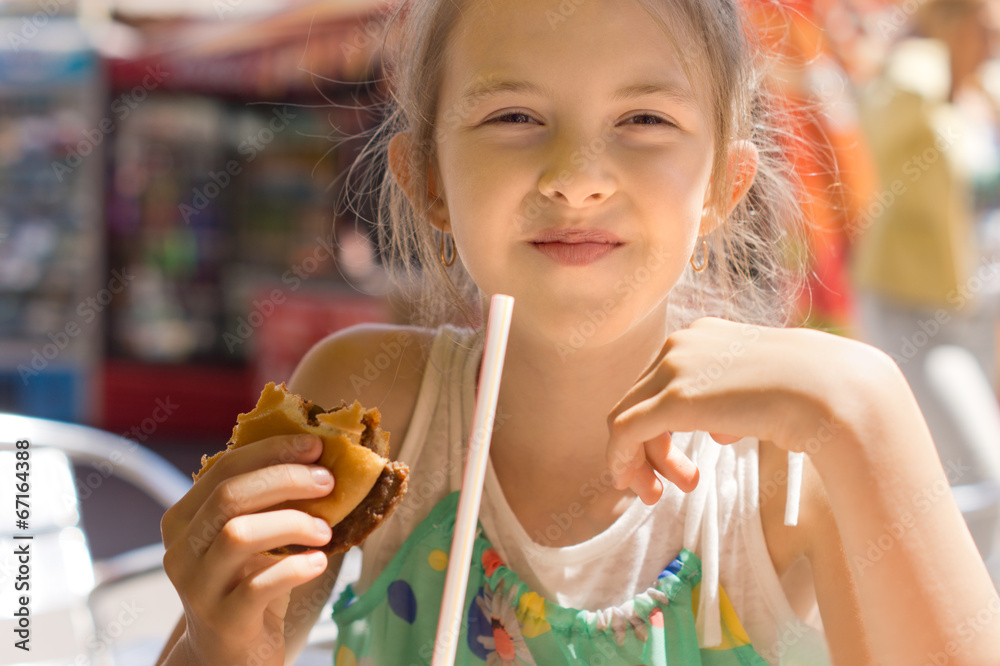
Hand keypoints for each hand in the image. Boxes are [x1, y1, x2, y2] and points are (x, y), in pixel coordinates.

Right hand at [160, 435, 334, 664]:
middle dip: (287, 480)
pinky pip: (258, 586)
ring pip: (239, 535)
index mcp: (185, 519)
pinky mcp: (222, 620)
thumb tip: (319, 457)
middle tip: (328, 482)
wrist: (227, 657)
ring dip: (291, 523)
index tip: (316, 446)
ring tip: (325, 530)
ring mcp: (198, 587)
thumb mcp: (253, 539)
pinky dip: (295, 568)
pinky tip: (318, 562)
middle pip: (230, 495)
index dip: (273, 451)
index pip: (224, 467)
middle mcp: (181, 550)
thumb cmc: (247, 586)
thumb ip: (268, 502)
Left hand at [606, 317, 844, 503]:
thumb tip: (718, 432)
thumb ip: (732, 404)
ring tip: (659, 494)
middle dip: (647, 450)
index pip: (659, 384)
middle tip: (664, 488)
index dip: (658, 429)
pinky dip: (619, 459)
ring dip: (638, 461)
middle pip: (639, 401)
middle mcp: (680, 343)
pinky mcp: (673, 399)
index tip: (679, 467)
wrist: (831, 390)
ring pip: (627, 418)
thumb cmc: (813, 393)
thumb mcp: (761, 391)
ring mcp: (674, 368)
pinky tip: (628, 483)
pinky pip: (625, 431)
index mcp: (701, 335)